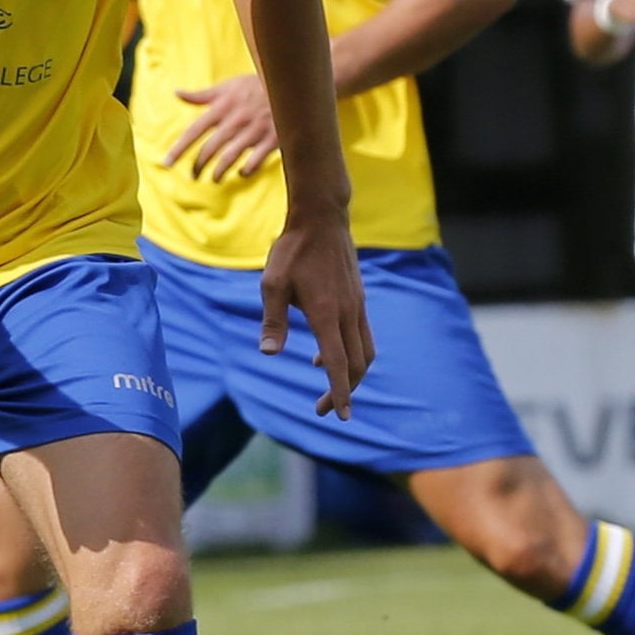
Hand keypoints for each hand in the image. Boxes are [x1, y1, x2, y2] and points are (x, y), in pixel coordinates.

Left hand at [162, 76, 280, 179]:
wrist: (290, 83)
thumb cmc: (254, 85)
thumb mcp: (227, 86)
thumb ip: (202, 95)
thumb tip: (177, 93)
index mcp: (223, 107)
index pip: (194, 130)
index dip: (179, 148)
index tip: (166, 163)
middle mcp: (236, 119)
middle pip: (210, 149)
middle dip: (198, 166)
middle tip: (193, 175)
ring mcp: (255, 130)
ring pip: (230, 158)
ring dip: (219, 172)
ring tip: (214, 178)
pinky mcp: (273, 139)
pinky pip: (256, 161)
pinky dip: (246, 170)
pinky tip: (241, 173)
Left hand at [258, 208, 373, 417]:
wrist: (322, 218)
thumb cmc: (292, 250)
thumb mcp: (273, 284)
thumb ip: (273, 321)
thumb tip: (269, 354)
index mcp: (326, 313)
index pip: (338, 363)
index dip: (340, 392)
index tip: (340, 416)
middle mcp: (348, 313)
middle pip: (358, 365)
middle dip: (345, 391)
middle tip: (325, 410)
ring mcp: (357, 306)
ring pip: (365, 352)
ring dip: (352, 375)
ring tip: (329, 387)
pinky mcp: (358, 299)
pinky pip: (362, 336)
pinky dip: (352, 354)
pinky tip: (324, 355)